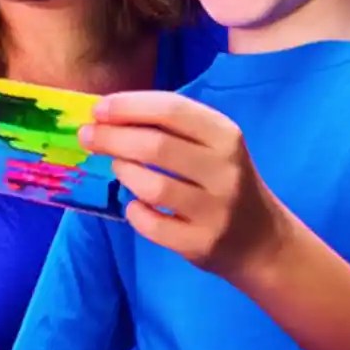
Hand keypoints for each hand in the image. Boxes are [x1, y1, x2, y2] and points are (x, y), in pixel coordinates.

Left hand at [80, 90, 296, 283]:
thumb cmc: (222, 181)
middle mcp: (225, 170)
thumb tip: (107, 113)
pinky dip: (135, 212)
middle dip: (112, 138)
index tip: (98, 108)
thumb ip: (169, 127)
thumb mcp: (212, 145)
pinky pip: (152, 225)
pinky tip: (134, 205)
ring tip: (116, 167)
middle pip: (156, 147)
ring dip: (124, 173)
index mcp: (226, 136)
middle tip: (87, 136)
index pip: (171, 109)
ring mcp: (216, 210)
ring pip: (153, 187)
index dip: (128, 106)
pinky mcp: (202, 243)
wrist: (262, 240)